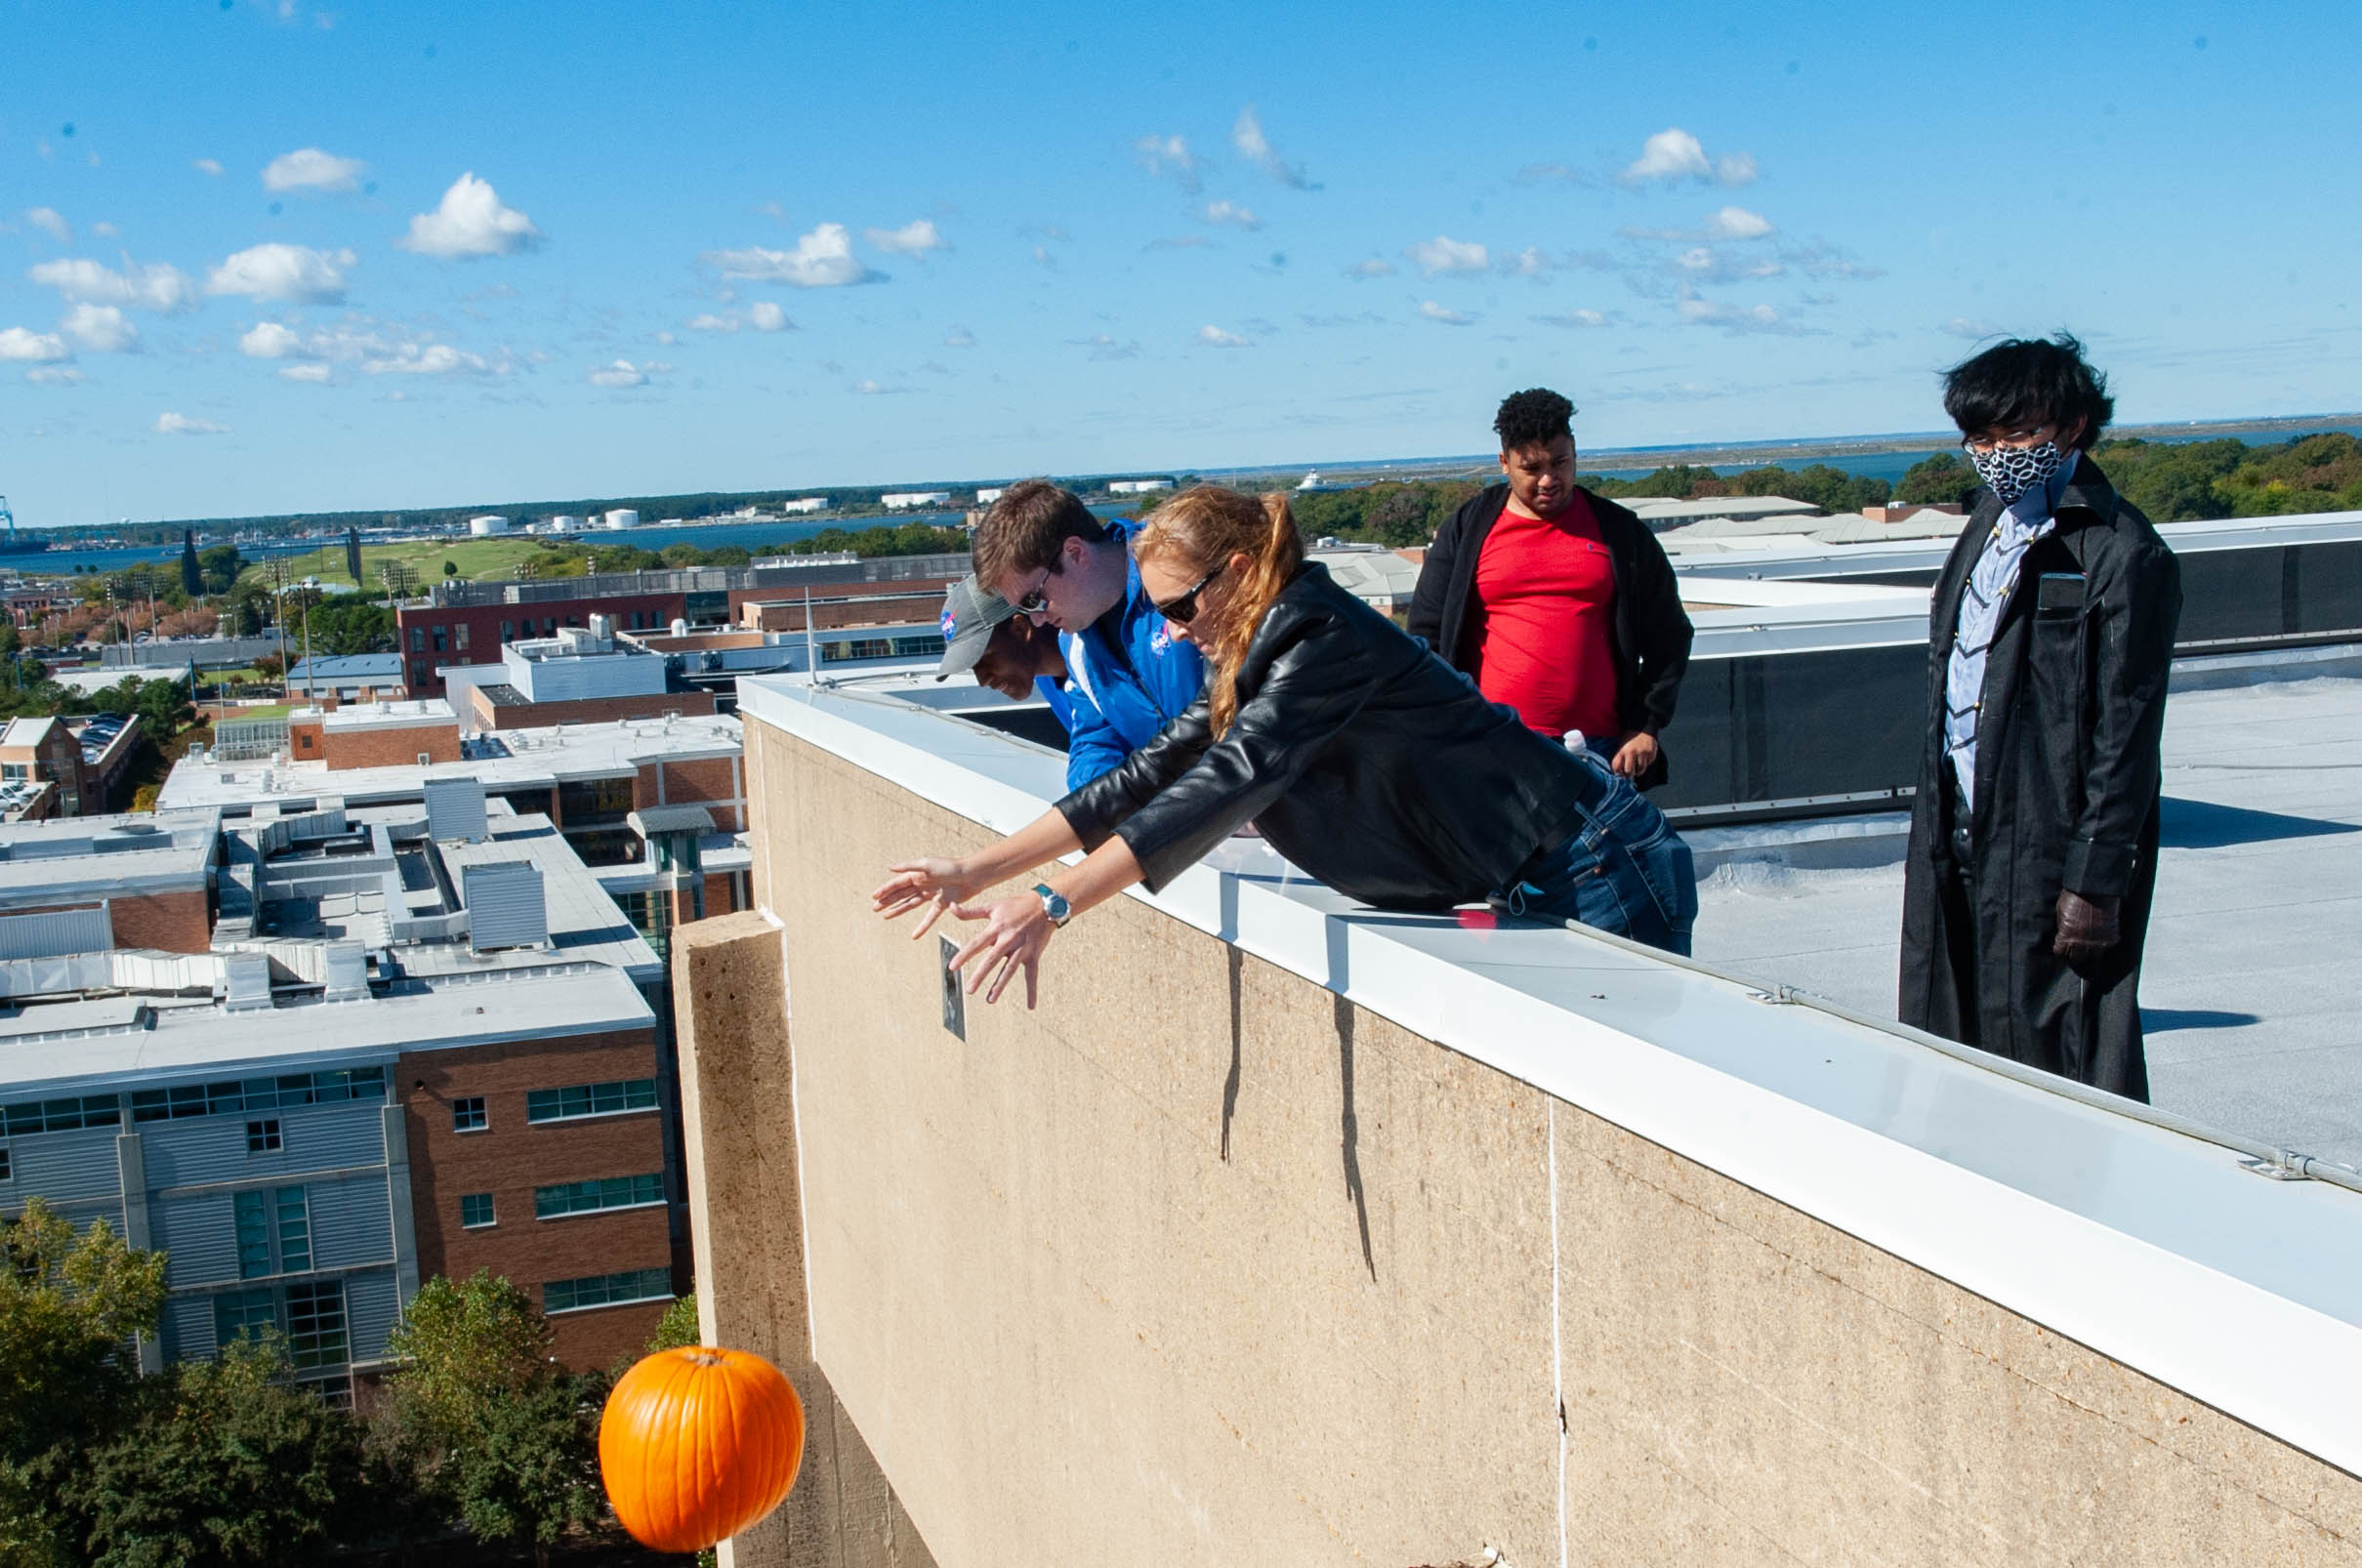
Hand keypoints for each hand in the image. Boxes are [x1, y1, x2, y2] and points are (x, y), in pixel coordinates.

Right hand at [872, 857, 986, 940]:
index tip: (874, 897)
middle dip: (888, 900)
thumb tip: (889, 867)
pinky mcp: (942, 904)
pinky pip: (930, 917)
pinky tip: (914, 935)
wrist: (972, 875)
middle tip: (875, 908)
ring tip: (886, 916)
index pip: (898, 883)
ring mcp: (932, 895)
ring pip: (911, 904)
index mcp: (918, 873)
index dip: (885, 890)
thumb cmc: (951, 867)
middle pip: (902, 894)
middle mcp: (923, 884)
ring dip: (898, 910)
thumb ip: (908, 866)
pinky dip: (923, 926)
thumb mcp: (928, 864)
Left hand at [946, 893, 1054, 1007]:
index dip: (964, 955)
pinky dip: (1032, 991)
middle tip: (969, 989)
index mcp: (996, 928)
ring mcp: (1022, 948)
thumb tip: (951, 907)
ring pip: (1009, 970)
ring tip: (990, 1000)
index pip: (976, 944)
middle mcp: (1008, 939)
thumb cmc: (1016, 905)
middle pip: (992, 960)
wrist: (1046, 904)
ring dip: (1000, 985)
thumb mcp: (993, 906)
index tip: (952, 967)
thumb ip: (971, 912)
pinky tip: (1031, 1006)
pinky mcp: (1034, 955)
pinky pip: (1033, 975)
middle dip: (980, 975)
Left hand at [1610, 732, 1659, 777]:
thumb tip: (1619, 773)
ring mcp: (1642, 753)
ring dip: (1639, 771)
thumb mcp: (1620, 746)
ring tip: (1638, 769)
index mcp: (1622, 750)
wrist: (1642, 725)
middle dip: (1629, 775)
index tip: (1621, 774)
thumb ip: (1619, 758)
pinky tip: (1644, 758)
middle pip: (1629, 771)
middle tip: (1630, 775)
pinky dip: (1647, 763)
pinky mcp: (1651, 752)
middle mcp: (1632, 752)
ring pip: (1640, 770)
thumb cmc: (1629, 738)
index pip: (1617, 767)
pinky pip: (1649, 763)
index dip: (1618, 773)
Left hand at [2052, 889, 2121, 964]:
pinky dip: (2104, 945)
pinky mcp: (2112, 937)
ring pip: (2094, 957)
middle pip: (2078, 959)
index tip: (2063, 948)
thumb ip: (2062, 927)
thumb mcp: (2061, 912)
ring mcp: (2098, 942)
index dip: (2061, 950)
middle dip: (2076, 956)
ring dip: (2091, 953)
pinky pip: (2107, 948)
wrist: (2095, 889)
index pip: (2061, 953)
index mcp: (2066, 937)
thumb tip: (2062, 936)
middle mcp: (2082, 943)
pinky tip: (2101, 939)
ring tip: (2090, 948)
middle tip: (2077, 952)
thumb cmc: (2074, 897)